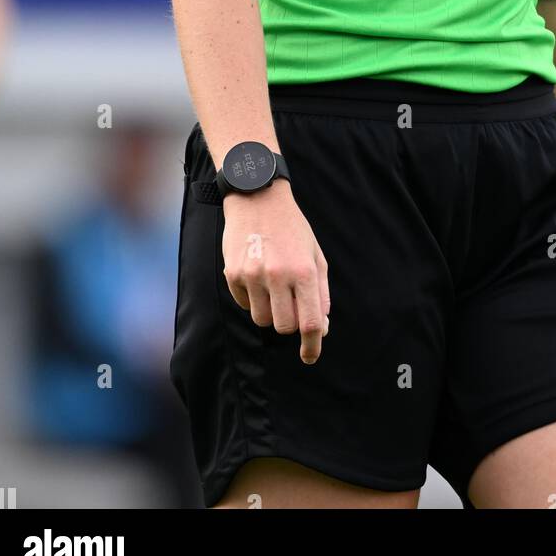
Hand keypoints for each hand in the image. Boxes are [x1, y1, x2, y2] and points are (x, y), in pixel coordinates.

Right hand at [222, 182, 330, 364]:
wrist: (257, 198)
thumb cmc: (293, 229)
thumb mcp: (315, 255)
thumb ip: (321, 292)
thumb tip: (322, 327)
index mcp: (304, 271)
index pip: (310, 322)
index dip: (312, 345)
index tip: (310, 357)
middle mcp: (278, 275)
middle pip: (285, 326)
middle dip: (290, 323)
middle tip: (291, 305)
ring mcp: (253, 275)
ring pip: (262, 320)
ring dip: (270, 312)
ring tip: (273, 286)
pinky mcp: (233, 274)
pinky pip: (245, 304)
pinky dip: (253, 299)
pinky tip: (257, 275)